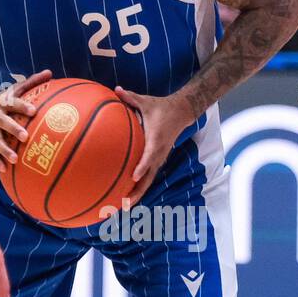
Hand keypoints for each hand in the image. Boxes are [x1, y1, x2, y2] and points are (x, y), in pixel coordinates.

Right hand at [0, 69, 52, 172]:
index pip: (13, 102)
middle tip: (25, 136)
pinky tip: (4, 170)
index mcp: (2, 102)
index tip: (34, 111)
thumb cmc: (3, 102)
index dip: (22, 106)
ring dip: (4, 150)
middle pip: (2, 122)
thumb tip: (50, 72)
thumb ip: (31, 83)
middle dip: (12, 129)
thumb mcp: (13, 91)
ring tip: (15, 159)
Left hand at [113, 87, 193, 204]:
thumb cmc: (161, 107)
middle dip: (138, 191)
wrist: (181, 113)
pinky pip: (148, 177)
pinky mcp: (157, 161)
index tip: (133, 176)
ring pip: (149, 181)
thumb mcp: (146, 101)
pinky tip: (125, 194)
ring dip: (138, 194)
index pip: (149, 156)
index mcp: (156, 140)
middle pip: (149, 177)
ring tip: (123, 207)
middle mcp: (159, 153)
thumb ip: (130, 97)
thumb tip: (116, 89)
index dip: (143, 167)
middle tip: (124, 203)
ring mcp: (159, 159)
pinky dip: (139, 187)